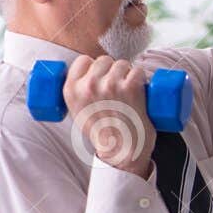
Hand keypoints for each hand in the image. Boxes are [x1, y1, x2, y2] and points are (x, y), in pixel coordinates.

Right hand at [64, 55, 153, 174]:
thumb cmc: (102, 135)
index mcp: (71, 90)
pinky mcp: (130, 87)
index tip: (101, 75)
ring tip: (129, 90)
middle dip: (112, 69)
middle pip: (104, 60)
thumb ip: (78, 95)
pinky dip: (141, 78)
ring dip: (128, 72)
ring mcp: (110, 84)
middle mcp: (89, 85)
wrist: (121, 152)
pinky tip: (141, 88)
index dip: (94, 66)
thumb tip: (84, 79)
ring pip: (122, 64)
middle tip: (118, 86)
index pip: (83, 61)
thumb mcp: (78, 112)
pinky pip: (138, 71)